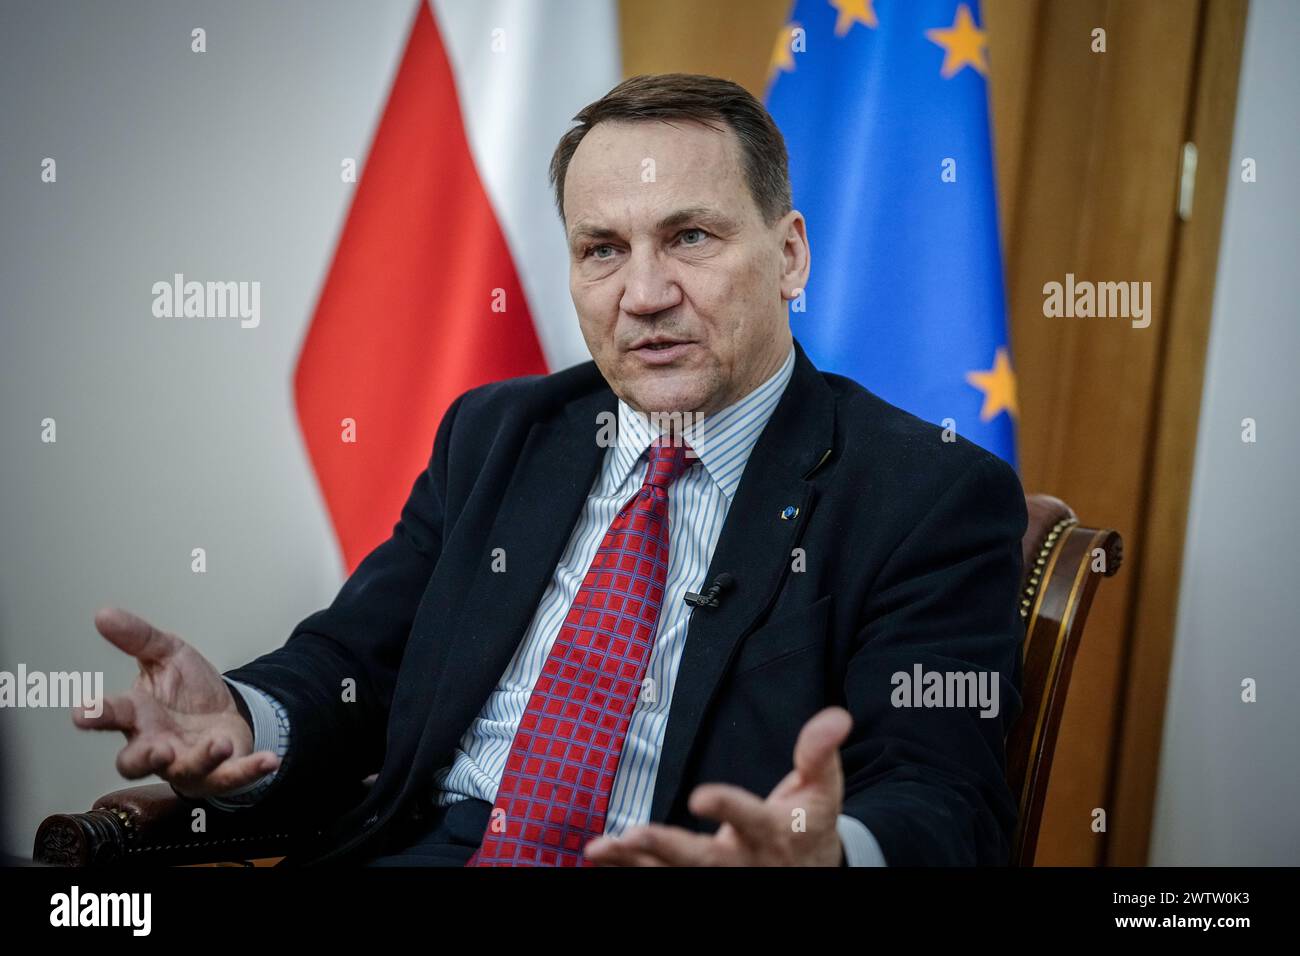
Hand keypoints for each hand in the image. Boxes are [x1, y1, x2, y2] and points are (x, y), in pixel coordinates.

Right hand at [71, 607, 279, 798]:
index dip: (96, 715)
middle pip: (135, 761)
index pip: (112, 715)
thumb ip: (138, 638)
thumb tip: (104, 614)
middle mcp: (157, 744)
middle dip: (144, 757)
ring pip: (184, 771)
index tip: (83, 713)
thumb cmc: (187, 692)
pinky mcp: (219, 773)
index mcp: (139, 715)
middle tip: (158, 748)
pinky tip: (269, 760)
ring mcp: (186, 762)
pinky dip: (250, 770)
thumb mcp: (167, 655)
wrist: (224, 712)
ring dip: (202, 758)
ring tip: (218, 743)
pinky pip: (233, 776)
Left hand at [584, 705, 851, 865]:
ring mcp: (720, 878)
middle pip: (704, 860)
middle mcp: (744, 861)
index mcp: (775, 832)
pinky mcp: (701, 882)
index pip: (751, 818)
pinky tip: (601, 856)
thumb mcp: (823, 788)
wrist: (811, 871)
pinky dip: (630, 869)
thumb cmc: (810, 822)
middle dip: (669, 848)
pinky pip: (660, 879)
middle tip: (637, 834)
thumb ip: (820, 752)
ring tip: (601, 848)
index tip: (700, 795)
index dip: (727, 807)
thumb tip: (836, 716)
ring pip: (673, 875)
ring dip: (636, 862)